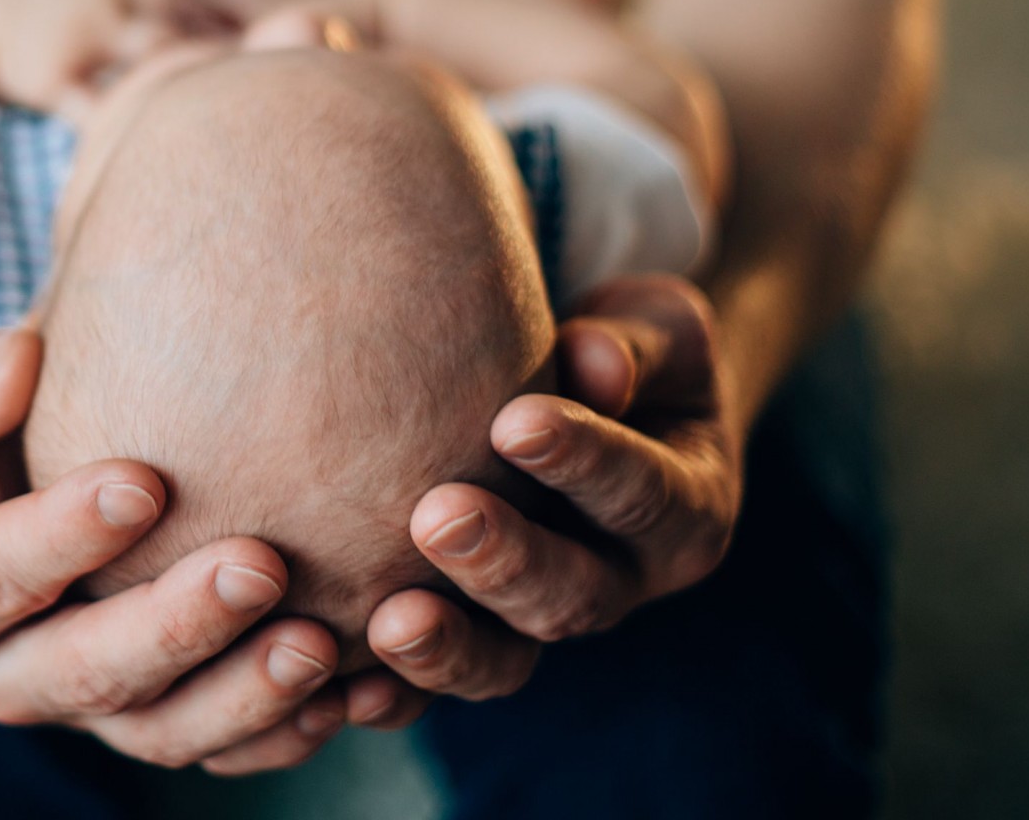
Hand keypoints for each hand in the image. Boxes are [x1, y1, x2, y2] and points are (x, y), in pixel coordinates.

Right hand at [0, 326, 422, 771]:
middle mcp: (1, 675)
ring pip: (162, 729)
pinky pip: (223, 743)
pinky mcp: (150, 707)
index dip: (63, 537)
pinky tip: (364, 685)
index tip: (143, 479)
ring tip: (326, 644)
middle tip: (260, 564)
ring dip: (246, 697)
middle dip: (175, 627)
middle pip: (87, 675)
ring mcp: (82, 704)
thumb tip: (18, 368)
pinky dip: (288, 726)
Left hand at [366, 276, 742, 698]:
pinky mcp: (486, 638)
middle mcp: (624, 581)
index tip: (513, 422)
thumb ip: (629, 349)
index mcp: (684, 510)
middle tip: (435, 517)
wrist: (604, 408)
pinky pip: (444, 678)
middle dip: (504, 560)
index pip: (641, 492)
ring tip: (388, 621)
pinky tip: (344, 692)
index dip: (582, 461)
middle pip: (573, 593)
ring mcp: (549, 618)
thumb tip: (593, 360)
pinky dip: (397, 694)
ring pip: (508, 658)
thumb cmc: (620, 357)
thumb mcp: (652, 334)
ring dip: (447, 645)